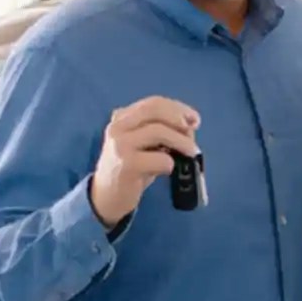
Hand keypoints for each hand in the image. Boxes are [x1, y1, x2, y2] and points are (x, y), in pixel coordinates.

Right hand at [90, 96, 200, 226]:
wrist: (107, 197)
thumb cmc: (131, 168)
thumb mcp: (142, 143)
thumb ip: (160, 129)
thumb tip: (190, 126)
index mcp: (121, 118)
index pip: (153, 103)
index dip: (178, 108)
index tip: (194, 119)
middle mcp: (117, 128)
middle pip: (154, 110)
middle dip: (179, 119)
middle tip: (193, 132)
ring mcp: (120, 146)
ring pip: (159, 132)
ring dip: (182, 142)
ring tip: (191, 153)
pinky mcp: (127, 165)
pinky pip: (161, 159)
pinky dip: (171, 163)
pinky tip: (167, 170)